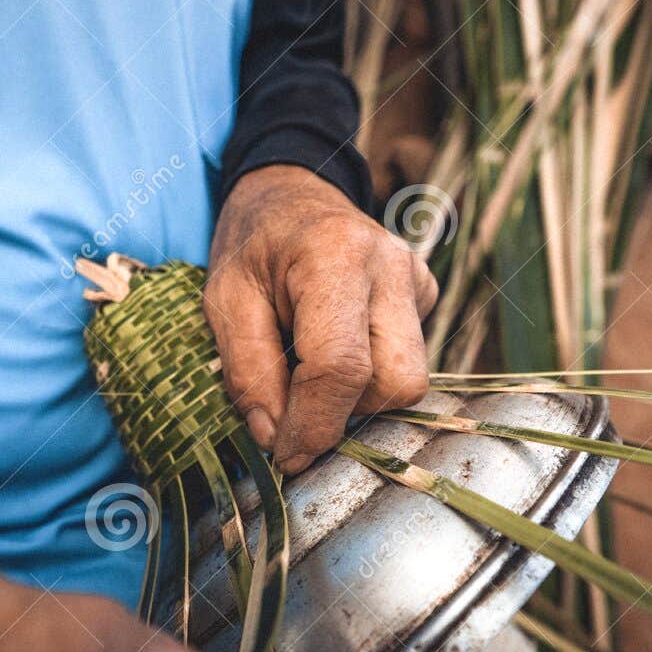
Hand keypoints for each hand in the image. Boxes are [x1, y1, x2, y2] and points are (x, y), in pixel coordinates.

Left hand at [205, 165, 436, 473]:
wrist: (290, 194)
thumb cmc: (253, 247)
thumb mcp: (224, 301)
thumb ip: (248, 371)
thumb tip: (276, 439)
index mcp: (336, 255)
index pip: (340, 366)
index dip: (314, 425)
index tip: (286, 457)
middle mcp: (392, 266)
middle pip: (394, 383)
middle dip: (344, 412)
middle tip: (295, 408)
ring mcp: (418, 280)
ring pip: (409, 381)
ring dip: (358, 397)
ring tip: (312, 369)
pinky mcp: (428, 295)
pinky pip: (408, 362)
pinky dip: (369, 374)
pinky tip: (337, 347)